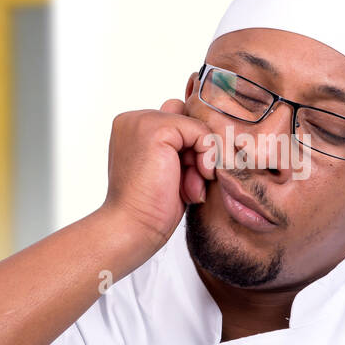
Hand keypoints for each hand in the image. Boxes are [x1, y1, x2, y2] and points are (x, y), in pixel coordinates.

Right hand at [100, 99, 217, 255]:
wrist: (133, 226)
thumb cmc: (151, 208)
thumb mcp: (171, 169)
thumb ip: (182, 146)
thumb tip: (212, 133)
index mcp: (133, 128)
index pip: (178, 120)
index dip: (191, 149)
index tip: (187, 180)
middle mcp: (134, 119)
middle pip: (187, 118)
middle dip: (196, 150)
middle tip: (191, 182)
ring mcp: (142, 120)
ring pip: (195, 124)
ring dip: (201, 156)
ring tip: (190, 185)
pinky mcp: (155, 128)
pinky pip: (199, 130)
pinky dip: (207, 154)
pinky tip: (198, 176)